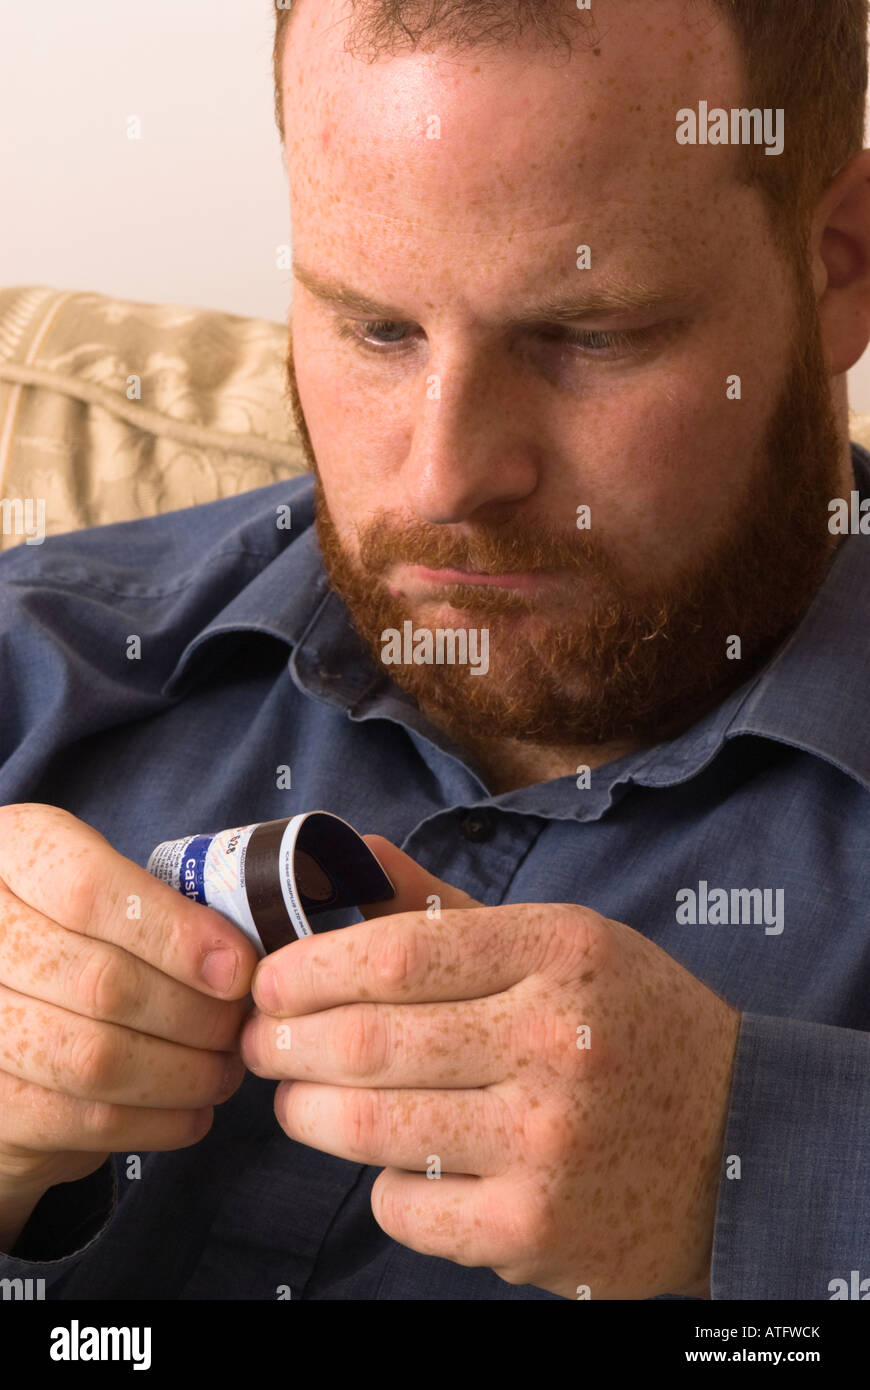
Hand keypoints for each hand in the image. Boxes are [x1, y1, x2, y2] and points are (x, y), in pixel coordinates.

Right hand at [0, 803, 256, 1220]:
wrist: (5, 1025)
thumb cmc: (78, 944)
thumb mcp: (105, 892)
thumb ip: (158, 908)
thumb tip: (245, 959)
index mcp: (13, 855)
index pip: (88, 889)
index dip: (174, 933)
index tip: (239, 969)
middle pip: (100, 981)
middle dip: (194, 1013)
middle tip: (241, 1026)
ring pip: (94, 1058)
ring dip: (183, 1072)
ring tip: (224, 1069)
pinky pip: (84, 1120)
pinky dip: (157, 1121)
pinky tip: (193, 1111)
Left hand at [240, 835, 740, 1299]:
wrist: (737, 1143)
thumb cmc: (632, 1026)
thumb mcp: (564, 942)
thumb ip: (449, 909)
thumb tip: (354, 855)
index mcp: (562, 951)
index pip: (396, 953)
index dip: (307, 967)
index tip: (268, 980)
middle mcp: (558, 1042)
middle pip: (367, 1042)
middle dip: (283, 1043)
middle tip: (259, 1043)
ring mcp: (548, 1144)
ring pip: (370, 1128)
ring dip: (307, 1113)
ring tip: (297, 1099)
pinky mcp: (537, 1231)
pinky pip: (404, 1208)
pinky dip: (377, 1183)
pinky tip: (391, 1162)